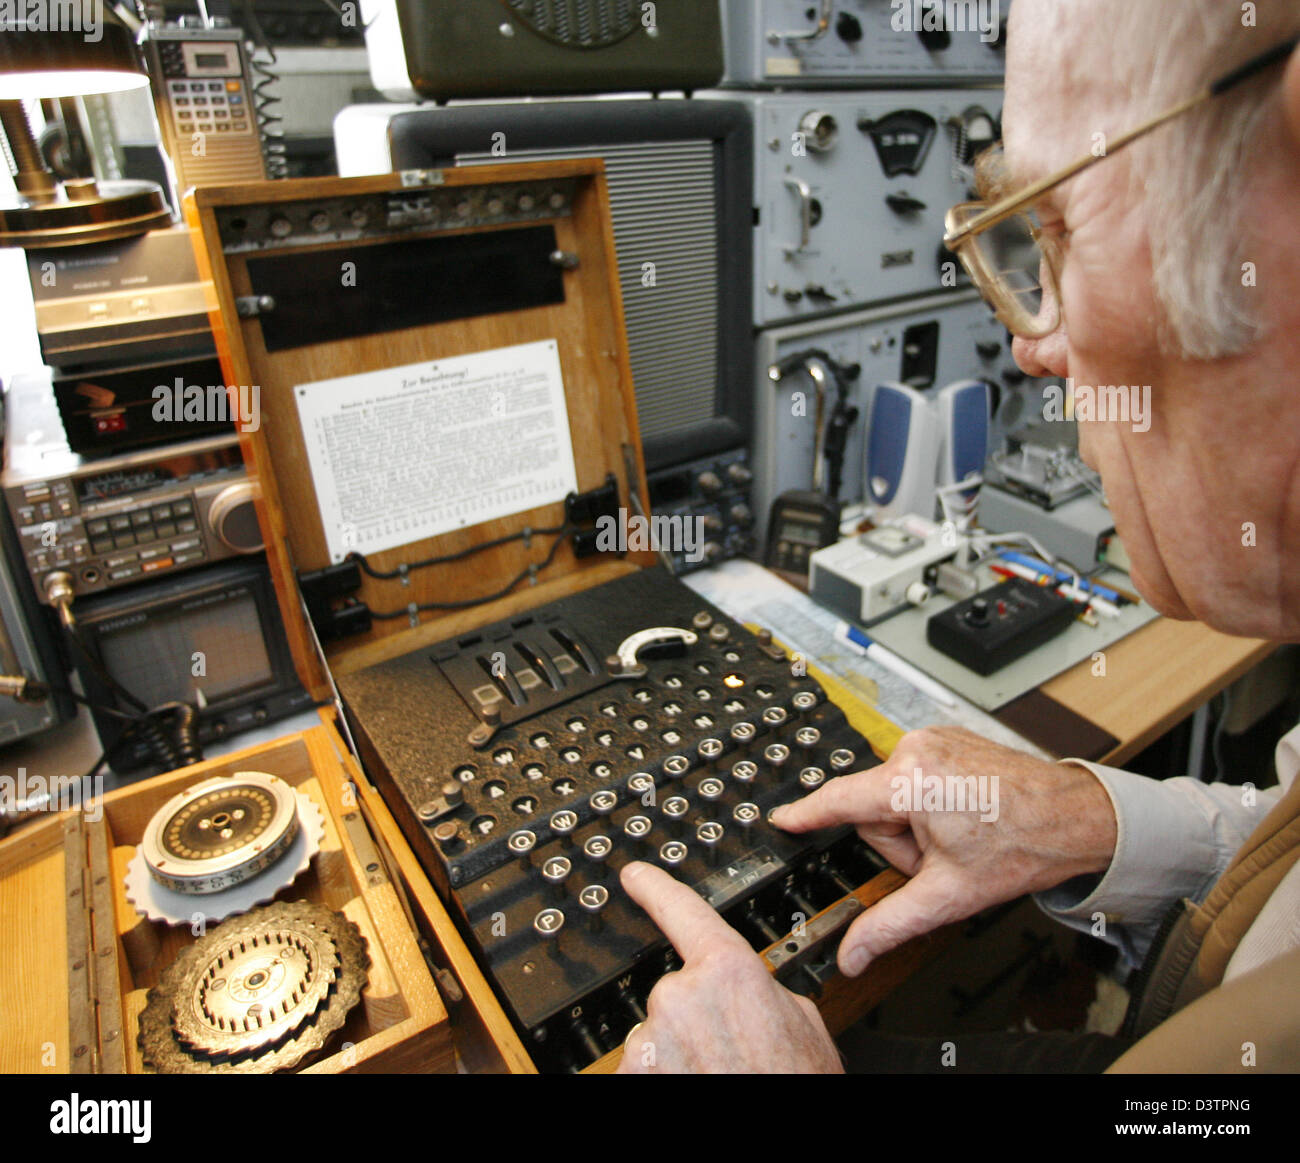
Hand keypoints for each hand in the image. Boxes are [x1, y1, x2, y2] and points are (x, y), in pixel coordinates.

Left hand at [615, 861, 842, 1073]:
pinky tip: (698, 1084)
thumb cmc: (798, 1084)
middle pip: (676, 993)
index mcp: (728, 971)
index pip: (684, 913)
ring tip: (719, 1074)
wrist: (780, 1145)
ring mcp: (652, 1039)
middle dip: (698, 1019)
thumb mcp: (803, 1025)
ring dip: (681, 1056)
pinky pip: (644, 1068)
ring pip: (659, 1036)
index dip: (655, 888)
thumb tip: (754, 989)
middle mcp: (680, 996)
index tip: (634, 875)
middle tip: (731, 1051)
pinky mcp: (633, 1074)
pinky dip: (664, 1077)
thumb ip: (765, 991)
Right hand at [770, 726, 1116, 976]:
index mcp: (911, 782)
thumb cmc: (1021, 846)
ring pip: (894, 794)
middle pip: (874, 809)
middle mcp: (917, 749)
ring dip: (916, 823)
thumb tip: (852, 953)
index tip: (780, 818)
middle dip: (901, 841)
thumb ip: (889, 925)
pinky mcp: (946, 737)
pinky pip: (915, 777)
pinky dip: (931, 801)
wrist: (1073, 817)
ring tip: (958, 834)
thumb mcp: (948, 896)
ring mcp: (933, 738)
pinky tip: (964, 815)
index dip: (805, 814)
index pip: (839, 801)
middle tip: (941, 856)